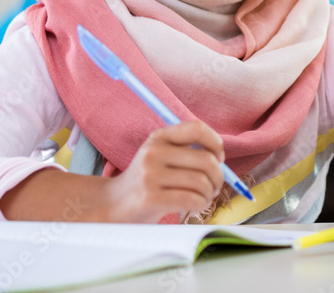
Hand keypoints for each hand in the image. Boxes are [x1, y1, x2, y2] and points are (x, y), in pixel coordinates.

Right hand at [103, 120, 224, 222]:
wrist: (113, 204)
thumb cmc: (146, 181)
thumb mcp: (159, 156)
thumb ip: (185, 151)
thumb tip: (220, 157)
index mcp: (159, 138)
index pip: (196, 128)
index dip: (215, 142)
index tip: (219, 158)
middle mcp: (154, 152)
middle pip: (206, 160)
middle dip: (218, 177)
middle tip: (214, 186)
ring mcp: (151, 175)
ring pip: (201, 182)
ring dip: (209, 194)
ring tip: (202, 198)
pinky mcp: (151, 198)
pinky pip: (192, 200)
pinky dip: (200, 205)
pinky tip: (194, 206)